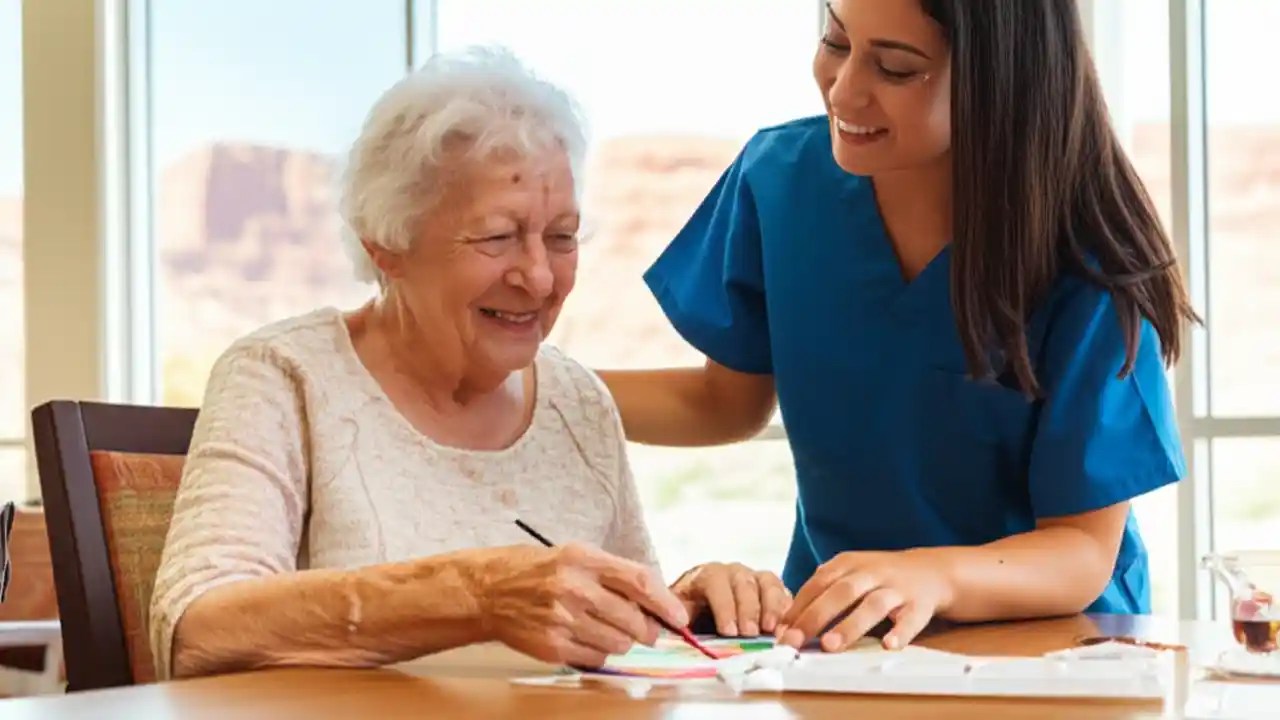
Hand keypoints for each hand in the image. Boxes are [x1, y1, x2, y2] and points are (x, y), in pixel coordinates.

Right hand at [473, 543, 688, 667]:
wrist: (490, 591)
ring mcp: (562, 619)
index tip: (678, 616)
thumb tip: (658, 602)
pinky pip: (597, 658)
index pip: (638, 581)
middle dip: (648, 629)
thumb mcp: (577, 556)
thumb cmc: (540, 571)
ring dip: (622, 640)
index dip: (665, 602)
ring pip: (619, 643)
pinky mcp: (553, 645)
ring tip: (607, 628)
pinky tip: (586, 637)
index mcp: (583, 559)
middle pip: (633, 619)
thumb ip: (615, 574)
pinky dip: (599, 651)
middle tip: (646, 629)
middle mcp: (573, 588)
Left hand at [670, 562, 791, 636]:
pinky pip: (783, 592)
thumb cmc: (692, 611)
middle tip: (750, 634)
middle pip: (744, 583)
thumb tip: (679, 622)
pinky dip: (786, 609)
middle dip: (748, 609)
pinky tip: (786, 626)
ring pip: (767, 584)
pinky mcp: (772, 589)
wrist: (705, 605)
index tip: (728, 631)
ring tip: (771, 630)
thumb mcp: (679, 611)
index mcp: (707, 574)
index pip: (716, 582)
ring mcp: (755, 578)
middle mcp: (733, 571)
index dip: (724, 606)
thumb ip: (678, 614)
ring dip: (771, 607)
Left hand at [776, 550, 953, 651]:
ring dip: (850, 626)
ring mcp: (896, 588)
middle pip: (840, 592)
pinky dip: (901, 632)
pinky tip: (889, 645)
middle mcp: (871, 573)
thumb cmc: (879, 578)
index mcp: (848, 564)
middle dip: (815, 617)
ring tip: (831, 646)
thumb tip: (788, 623)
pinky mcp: (920, 604)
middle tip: (794, 641)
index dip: (798, 607)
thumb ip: (822, 593)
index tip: (780, 630)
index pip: (817, 583)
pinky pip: (911, 619)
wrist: (931, 570)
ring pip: (872, 605)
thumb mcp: (849, 574)